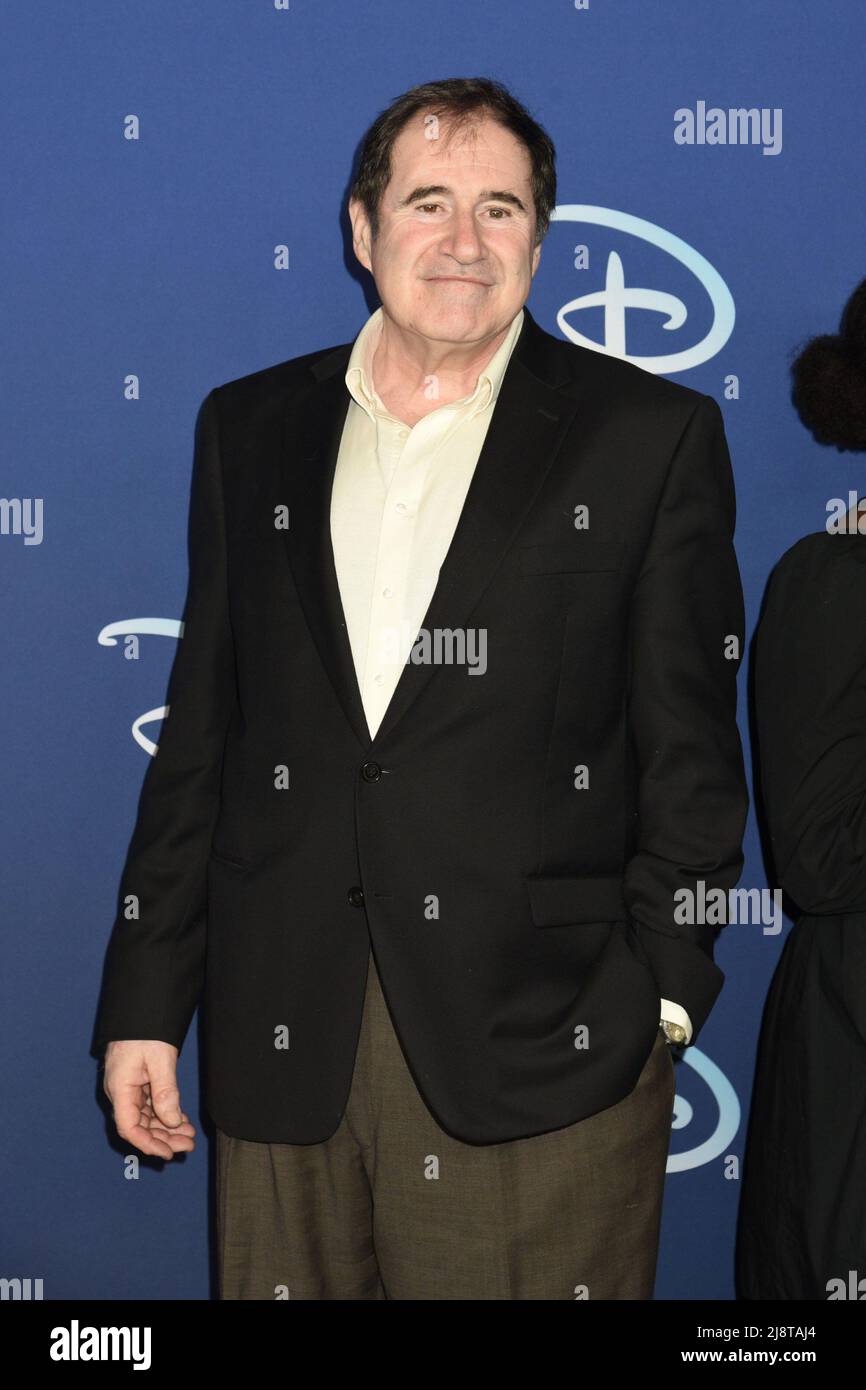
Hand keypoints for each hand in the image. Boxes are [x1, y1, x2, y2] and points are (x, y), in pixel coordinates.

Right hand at [102, 1040, 196, 1159]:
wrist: (142, 1007)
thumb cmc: (146, 1030)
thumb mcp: (159, 1059)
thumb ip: (165, 1091)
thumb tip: (173, 1121)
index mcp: (119, 1088)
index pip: (129, 1127)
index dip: (148, 1143)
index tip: (168, 1153)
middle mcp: (121, 1091)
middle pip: (140, 1125)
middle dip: (163, 1138)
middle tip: (188, 1146)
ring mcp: (129, 1087)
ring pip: (147, 1117)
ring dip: (167, 1128)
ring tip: (189, 1136)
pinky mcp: (139, 1081)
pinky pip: (150, 1105)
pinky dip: (166, 1114)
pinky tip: (182, 1121)